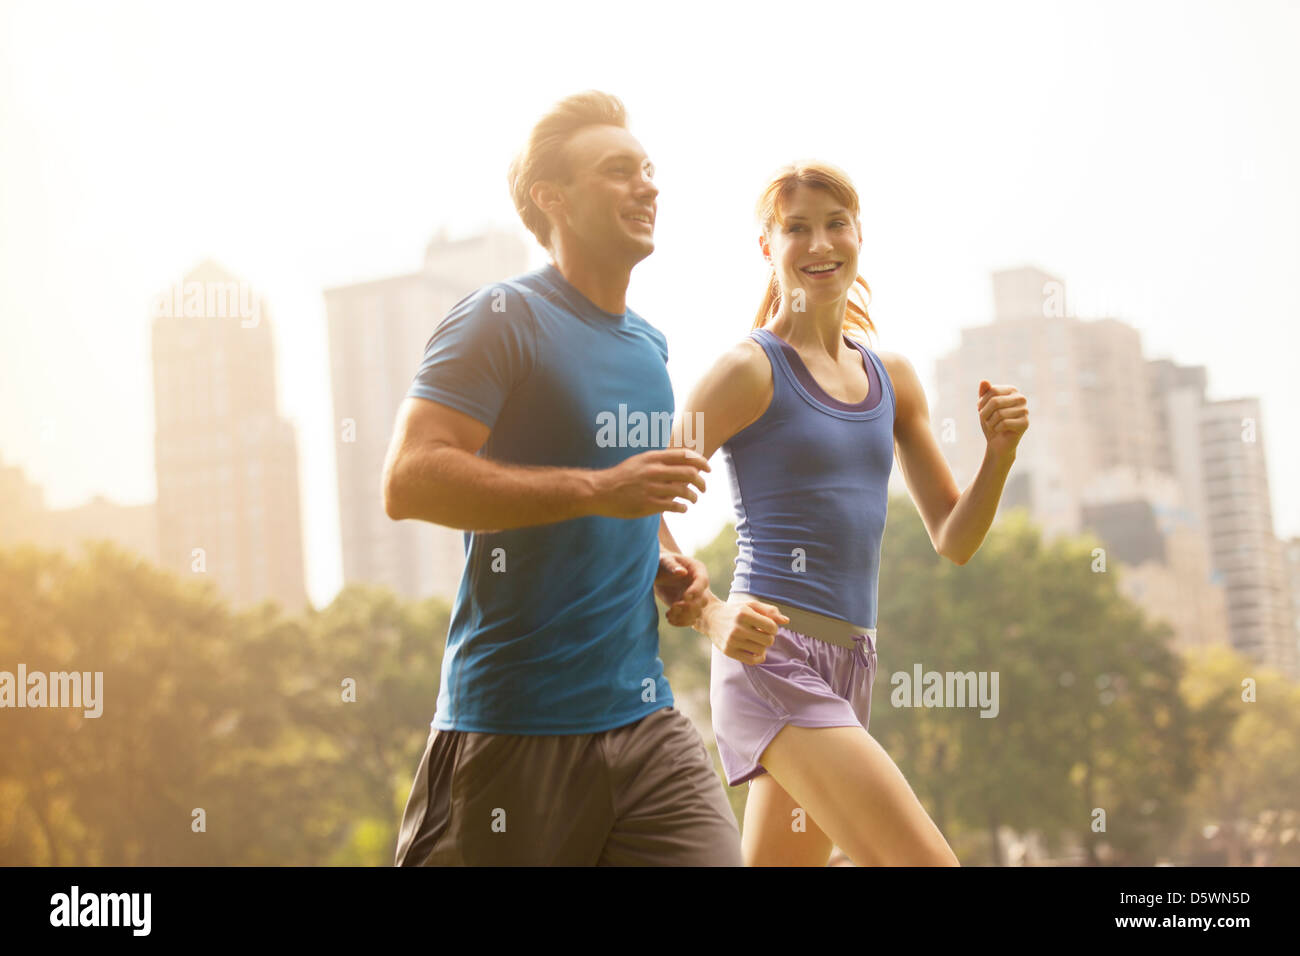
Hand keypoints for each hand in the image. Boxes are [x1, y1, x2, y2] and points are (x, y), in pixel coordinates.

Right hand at [592, 448, 710, 518]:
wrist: (601, 491)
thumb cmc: (623, 476)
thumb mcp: (641, 461)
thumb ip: (660, 461)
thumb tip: (683, 462)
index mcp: (653, 458)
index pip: (685, 456)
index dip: (701, 462)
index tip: (708, 469)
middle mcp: (654, 471)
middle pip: (690, 473)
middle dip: (701, 481)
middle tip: (703, 488)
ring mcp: (652, 488)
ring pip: (684, 491)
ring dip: (693, 496)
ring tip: (693, 499)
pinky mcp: (649, 504)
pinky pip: (674, 506)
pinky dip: (683, 507)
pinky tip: (683, 508)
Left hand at [655, 551, 709, 626]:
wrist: (656, 573)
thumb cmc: (660, 563)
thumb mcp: (664, 561)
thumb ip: (672, 566)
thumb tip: (682, 572)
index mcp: (698, 570)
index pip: (703, 581)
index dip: (696, 591)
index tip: (684, 597)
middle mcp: (699, 585)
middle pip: (703, 600)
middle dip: (689, 606)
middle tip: (673, 606)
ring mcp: (694, 598)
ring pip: (697, 612)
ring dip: (684, 616)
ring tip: (669, 614)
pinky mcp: (687, 608)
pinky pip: (690, 619)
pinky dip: (681, 622)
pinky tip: (669, 618)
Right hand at [698, 598, 787, 664]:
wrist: (711, 618)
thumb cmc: (735, 611)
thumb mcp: (751, 605)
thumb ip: (770, 611)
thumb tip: (786, 621)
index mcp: (744, 614)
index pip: (771, 627)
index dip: (773, 628)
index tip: (767, 626)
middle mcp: (737, 628)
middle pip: (768, 640)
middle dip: (768, 637)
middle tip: (761, 633)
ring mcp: (732, 641)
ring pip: (761, 650)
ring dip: (762, 646)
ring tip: (756, 639)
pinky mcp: (728, 651)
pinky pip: (752, 660)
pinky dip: (759, 657)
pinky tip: (756, 651)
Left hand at [978, 380, 1027, 459]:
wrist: (997, 442)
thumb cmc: (990, 421)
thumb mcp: (984, 406)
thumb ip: (984, 393)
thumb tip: (984, 381)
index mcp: (1012, 390)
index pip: (992, 390)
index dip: (982, 402)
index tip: (980, 409)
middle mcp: (1021, 398)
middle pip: (995, 401)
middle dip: (985, 413)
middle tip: (985, 420)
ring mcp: (1025, 410)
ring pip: (999, 414)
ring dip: (990, 422)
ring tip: (993, 425)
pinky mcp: (1025, 423)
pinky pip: (1004, 423)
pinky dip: (996, 428)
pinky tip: (999, 430)